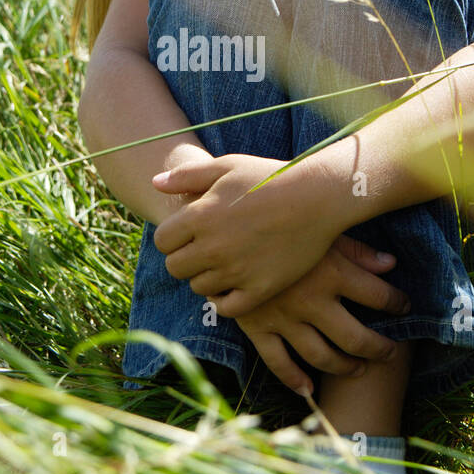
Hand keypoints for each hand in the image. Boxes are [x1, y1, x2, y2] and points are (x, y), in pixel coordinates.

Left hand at [152, 152, 342, 317]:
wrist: (318, 197)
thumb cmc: (271, 177)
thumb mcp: (227, 166)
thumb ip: (187, 175)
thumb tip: (155, 182)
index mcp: (200, 216)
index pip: (162, 242)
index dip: (173, 238)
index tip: (188, 234)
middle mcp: (213, 247)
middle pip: (176, 268)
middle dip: (185, 259)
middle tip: (204, 249)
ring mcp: (236, 271)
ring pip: (199, 288)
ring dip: (206, 277)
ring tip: (224, 263)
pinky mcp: (259, 289)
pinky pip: (226, 308)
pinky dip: (225, 300)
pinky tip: (236, 284)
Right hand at [233, 234, 409, 395]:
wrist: (225, 229)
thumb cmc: (279, 223)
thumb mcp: (321, 230)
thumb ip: (357, 251)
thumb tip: (391, 264)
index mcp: (332, 272)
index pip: (379, 296)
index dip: (397, 304)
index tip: (405, 307)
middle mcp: (312, 301)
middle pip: (355, 338)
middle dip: (378, 349)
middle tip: (389, 353)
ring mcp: (284, 319)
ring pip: (321, 355)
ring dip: (345, 367)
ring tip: (358, 369)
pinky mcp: (258, 327)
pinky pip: (278, 362)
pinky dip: (293, 379)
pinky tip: (308, 389)